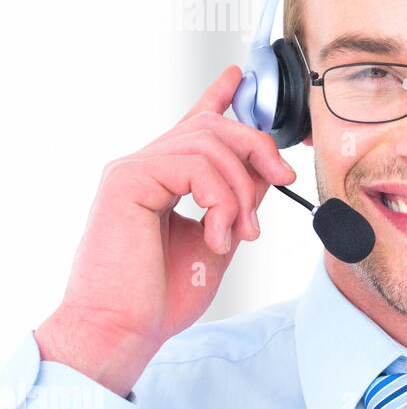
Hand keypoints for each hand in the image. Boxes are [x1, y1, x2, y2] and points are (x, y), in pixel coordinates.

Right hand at [34, 65, 296, 396]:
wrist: (122, 330)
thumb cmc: (159, 297)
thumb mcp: (217, 241)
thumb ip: (236, 203)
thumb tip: (263, 174)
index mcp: (162, 181)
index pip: (191, 127)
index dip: (217, 98)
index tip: (238, 78)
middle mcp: (144, 168)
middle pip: (213, 127)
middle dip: (258, 148)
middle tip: (282, 180)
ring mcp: (132, 170)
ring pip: (209, 145)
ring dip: (240, 190)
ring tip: (240, 232)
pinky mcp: (127, 180)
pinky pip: (194, 166)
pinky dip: (220, 200)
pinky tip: (218, 234)